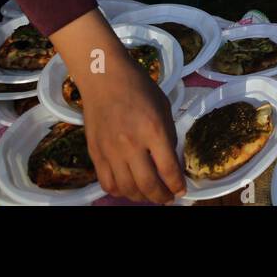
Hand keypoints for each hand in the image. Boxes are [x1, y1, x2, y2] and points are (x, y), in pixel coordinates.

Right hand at [51, 9, 184, 204]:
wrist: (105, 78)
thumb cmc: (139, 88)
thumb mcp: (163, 107)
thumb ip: (168, 135)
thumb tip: (171, 161)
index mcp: (153, 130)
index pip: (168, 169)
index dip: (177, 185)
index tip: (182, 190)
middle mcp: (132, 144)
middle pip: (148, 184)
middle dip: (162, 197)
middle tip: (168, 198)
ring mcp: (111, 151)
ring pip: (127, 188)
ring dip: (142, 197)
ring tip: (150, 194)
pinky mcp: (95, 153)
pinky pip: (107, 183)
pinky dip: (120, 191)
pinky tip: (128, 187)